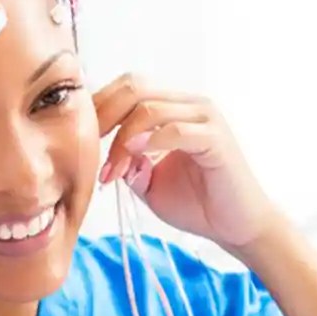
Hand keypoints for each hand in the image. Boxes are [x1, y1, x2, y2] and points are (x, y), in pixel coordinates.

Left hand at [93, 74, 284, 251]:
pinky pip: (174, 129)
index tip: (79, 140)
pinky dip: (148, 144)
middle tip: (87, 147)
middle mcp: (190, 104)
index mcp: (174, 108)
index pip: (127, 88)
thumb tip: (106, 150)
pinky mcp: (216, 137)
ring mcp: (205, 117)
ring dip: (121, 140)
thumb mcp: (148, 182)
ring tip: (111, 172)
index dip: (98, 108)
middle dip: (102, 116)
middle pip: (133, 87)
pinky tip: (133, 163)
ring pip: (148, 108)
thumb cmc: (198, 204)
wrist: (237, 228)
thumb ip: (127, 160)